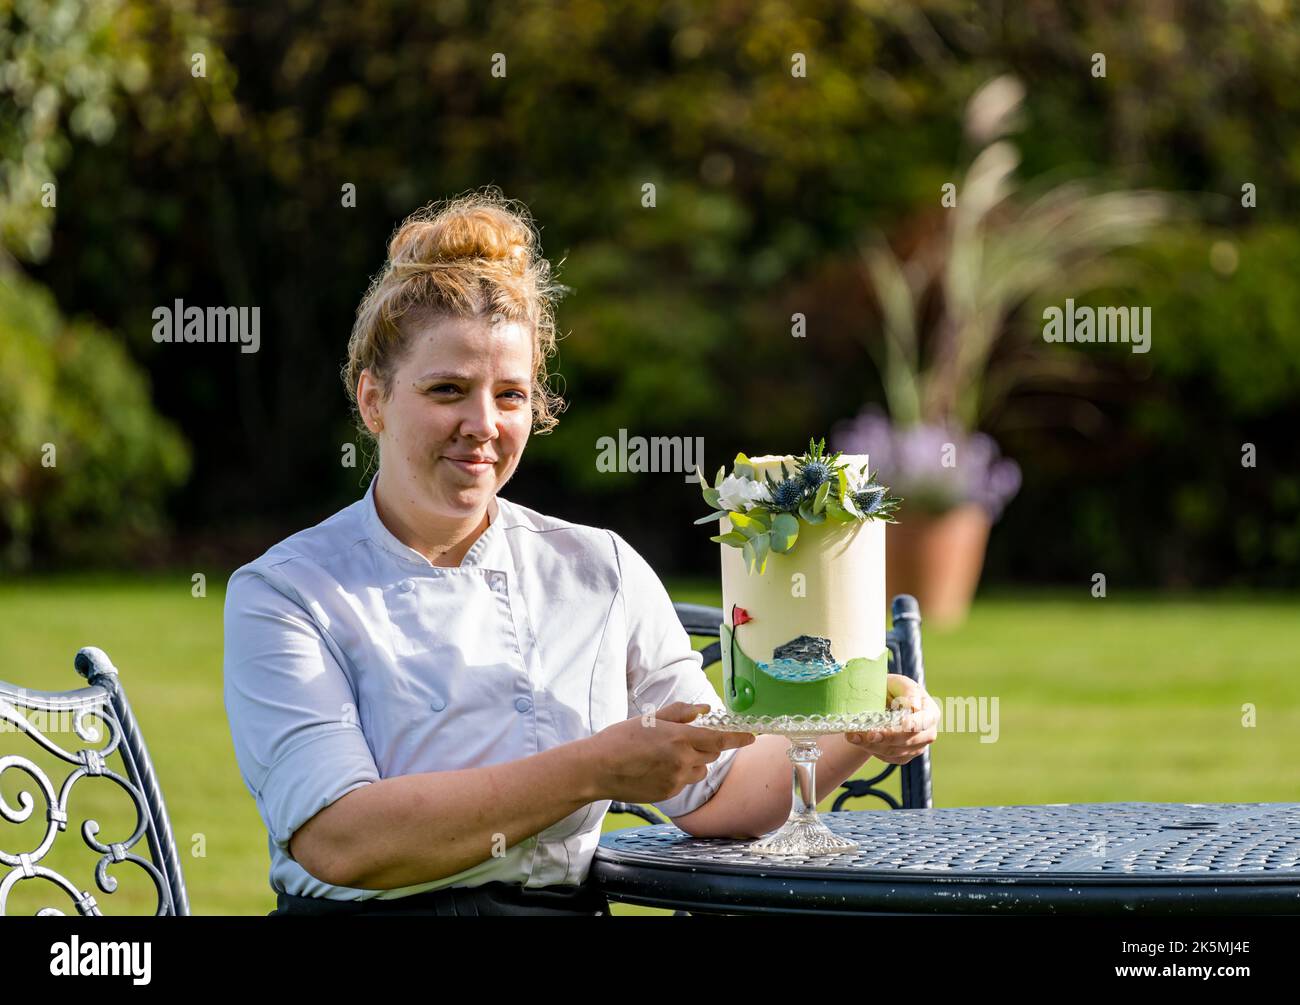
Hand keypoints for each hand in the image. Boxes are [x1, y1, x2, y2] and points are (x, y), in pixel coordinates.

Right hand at [588, 701, 755, 803]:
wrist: (599, 769)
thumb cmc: (621, 739)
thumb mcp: (651, 719)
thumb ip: (680, 713)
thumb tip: (704, 709)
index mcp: (679, 738)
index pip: (720, 739)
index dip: (739, 738)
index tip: (752, 736)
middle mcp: (682, 761)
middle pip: (711, 754)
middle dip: (706, 746)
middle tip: (685, 738)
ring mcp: (676, 780)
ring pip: (699, 770)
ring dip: (693, 762)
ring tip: (666, 755)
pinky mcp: (669, 794)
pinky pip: (684, 782)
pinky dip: (678, 774)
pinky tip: (656, 768)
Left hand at [845, 674, 938, 764]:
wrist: (883, 702)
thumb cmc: (893, 688)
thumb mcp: (899, 683)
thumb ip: (907, 691)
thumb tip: (913, 705)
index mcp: (930, 712)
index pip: (924, 721)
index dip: (913, 723)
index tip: (903, 723)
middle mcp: (927, 733)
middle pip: (909, 740)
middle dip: (887, 738)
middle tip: (869, 734)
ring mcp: (916, 747)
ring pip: (895, 751)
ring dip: (872, 744)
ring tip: (854, 735)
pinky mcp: (902, 756)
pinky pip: (887, 757)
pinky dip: (870, 749)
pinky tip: (856, 739)